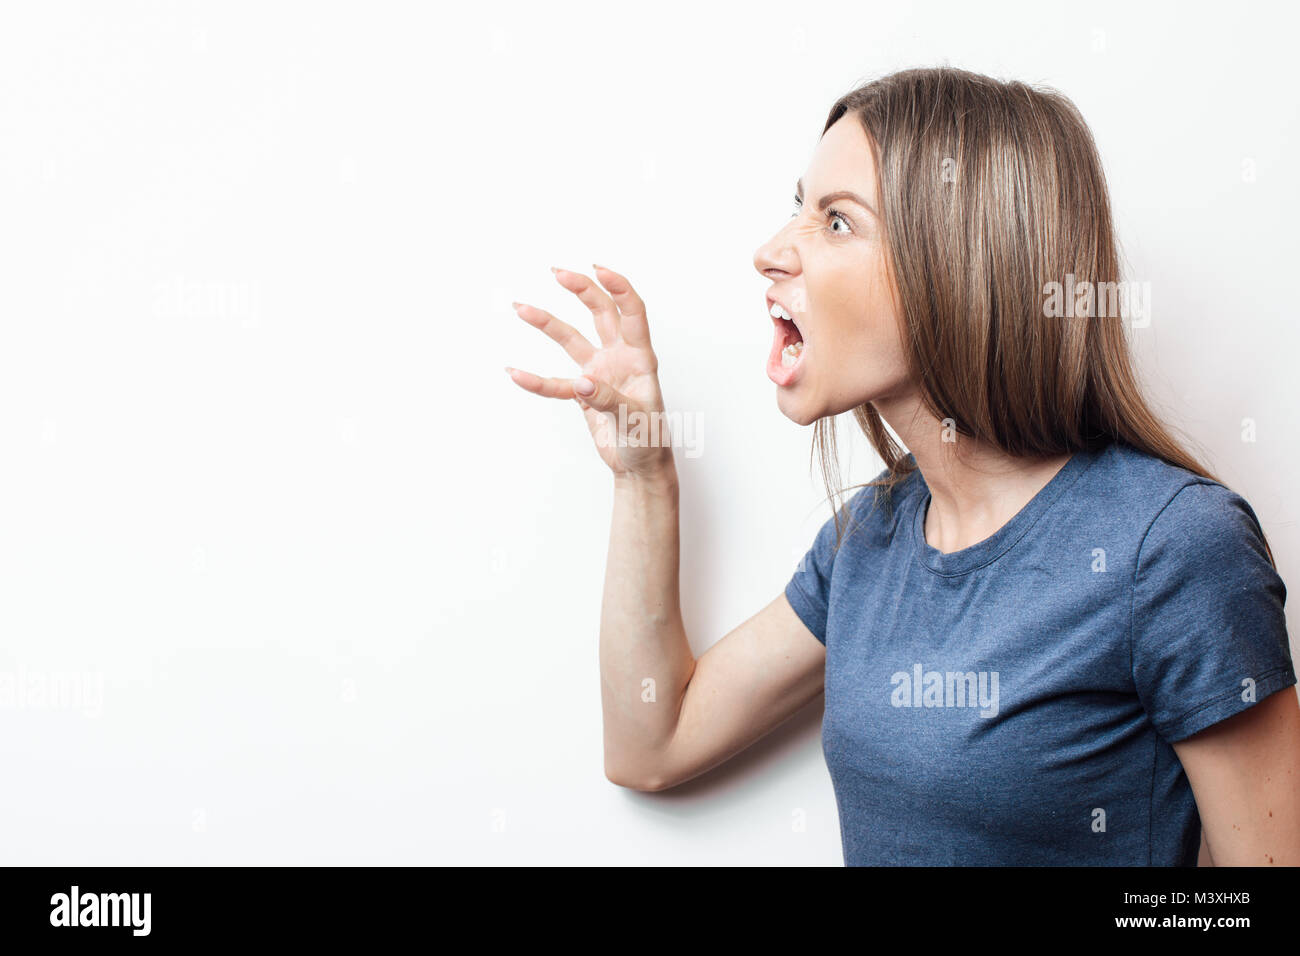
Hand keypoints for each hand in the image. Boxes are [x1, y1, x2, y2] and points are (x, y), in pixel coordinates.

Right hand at [507, 265, 674, 479]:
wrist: (640, 467)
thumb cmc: (650, 441)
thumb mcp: (636, 421)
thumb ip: (609, 400)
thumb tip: (582, 383)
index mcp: (641, 358)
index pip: (632, 313)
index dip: (619, 289)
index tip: (598, 270)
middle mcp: (620, 358)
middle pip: (601, 313)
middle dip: (581, 291)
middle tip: (557, 273)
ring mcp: (600, 372)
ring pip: (572, 340)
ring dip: (548, 324)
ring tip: (521, 308)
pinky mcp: (583, 393)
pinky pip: (555, 383)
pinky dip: (536, 381)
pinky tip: (515, 374)